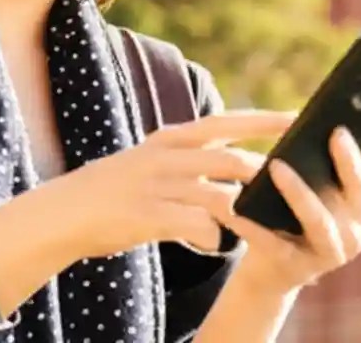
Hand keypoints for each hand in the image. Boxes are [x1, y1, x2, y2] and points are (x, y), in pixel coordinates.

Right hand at [47, 110, 296, 260]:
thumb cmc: (115, 191)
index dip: (266, 121)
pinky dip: (212, 237)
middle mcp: (167, 156)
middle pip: (233, 161)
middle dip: (265, 176)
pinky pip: (196, 225)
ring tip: (258, 225)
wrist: (61, 214)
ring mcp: (157, 186)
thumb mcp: (152, 160)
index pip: (228, 122)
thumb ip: (193, 158)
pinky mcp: (147, 216)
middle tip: (292, 186)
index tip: (300, 117)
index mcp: (172, 139)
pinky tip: (212, 244)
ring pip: (219, 196)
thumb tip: (241, 162)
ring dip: (242, 213)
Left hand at [215, 128, 360, 295]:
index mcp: (359, 213)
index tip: (339, 128)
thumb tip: (349, 125)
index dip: (353, 155)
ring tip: (275, 165)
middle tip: (324, 136)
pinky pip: (275, 243)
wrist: (270, 271)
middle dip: (340, 165)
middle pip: (348, 198)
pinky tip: (237, 208)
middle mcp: (352, 236)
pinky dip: (255, 226)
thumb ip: (333, 167)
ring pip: (318, 220)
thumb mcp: (316, 194)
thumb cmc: (294, 220)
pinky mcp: (295, 268)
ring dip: (298, 191)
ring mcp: (327, 255)